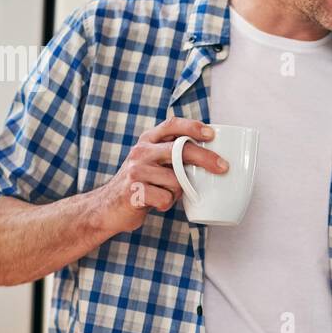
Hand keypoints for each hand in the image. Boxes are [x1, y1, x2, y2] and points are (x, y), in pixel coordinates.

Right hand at [94, 118, 227, 234]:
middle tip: (223, 168)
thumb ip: (173, 155)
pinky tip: (155, 203)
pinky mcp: (133, 191)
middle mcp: (141, 152)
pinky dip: (166, 204)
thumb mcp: (153, 162)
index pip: (172, 125)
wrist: (107, 207)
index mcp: (148, 141)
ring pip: (176, 181)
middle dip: (206, 158)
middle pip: (180, 150)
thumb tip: (213, 159)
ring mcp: (136, 171)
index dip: (192, 127)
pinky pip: (165, 198)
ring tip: (165, 193)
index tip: (211, 134)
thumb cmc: (142, 184)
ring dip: (178, 192)